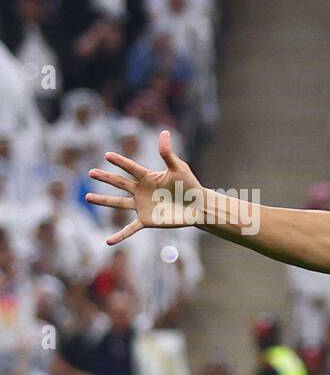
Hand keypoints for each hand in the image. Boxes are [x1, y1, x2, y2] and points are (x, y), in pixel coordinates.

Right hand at [85, 130, 204, 244]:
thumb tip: (164, 132)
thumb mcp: (179, 168)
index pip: (130, 168)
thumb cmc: (189, 185)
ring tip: (87, 197)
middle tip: (91, 173)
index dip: (120, 162)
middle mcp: (141, 191)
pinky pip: (130, 229)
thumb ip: (168, 153)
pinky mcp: (147, 220)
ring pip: (119, 203)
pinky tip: (108, 242)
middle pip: (120, 183)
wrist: (197, 206)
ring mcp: (142, 206)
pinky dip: (120, 235)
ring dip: (103, 201)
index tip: (107, 155)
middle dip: (106, 178)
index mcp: (148, 177)